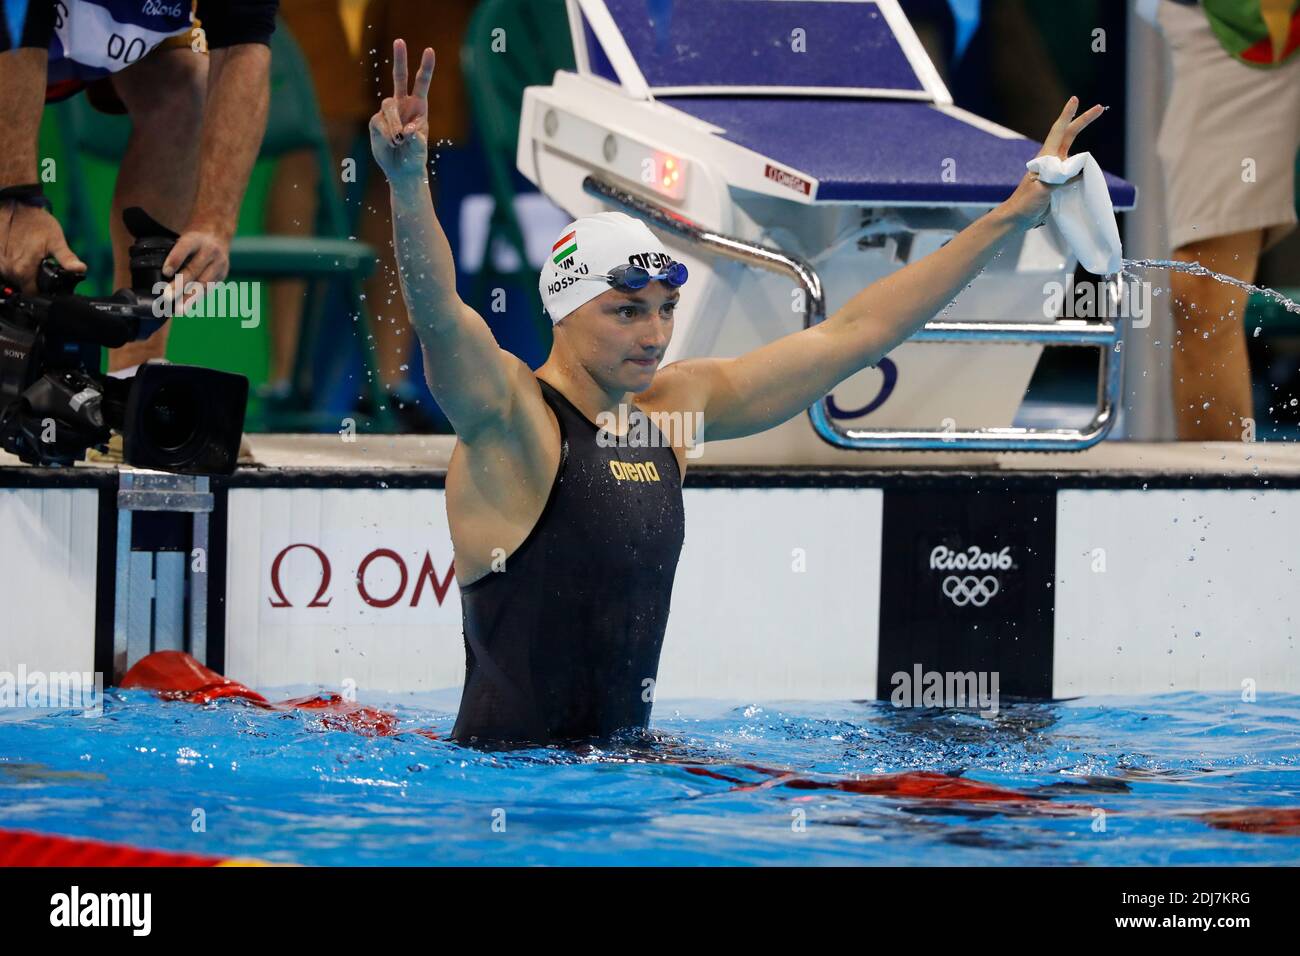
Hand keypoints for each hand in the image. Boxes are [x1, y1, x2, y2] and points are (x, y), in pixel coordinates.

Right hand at [0, 203, 85, 292]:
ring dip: (21, 270)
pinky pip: (4, 265)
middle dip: (32, 278)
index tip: (47, 281)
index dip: (42, 289)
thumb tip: (80, 269)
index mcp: (22, 270)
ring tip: (29, 254)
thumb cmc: (35, 221)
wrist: (14, 205)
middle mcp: (7, 269)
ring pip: (12, 276)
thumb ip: (67, 259)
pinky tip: (18, 250)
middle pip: (22, 285)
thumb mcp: (56, 241)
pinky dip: (12, 261)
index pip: (32, 293)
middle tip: (39, 262)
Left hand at [161, 228, 230, 312]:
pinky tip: (186, 308)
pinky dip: (196, 300)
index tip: (165, 272)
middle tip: (167, 296)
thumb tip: (157, 275)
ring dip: (190, 298)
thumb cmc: (193, 242)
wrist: (218, 238)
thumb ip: (173, 253)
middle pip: (194, 269)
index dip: (175, 259)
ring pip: (203, 283)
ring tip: (179, 310)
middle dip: (180, 284)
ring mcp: (219, 264)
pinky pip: (208, 290)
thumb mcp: (184, 239)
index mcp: (195, 239)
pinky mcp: (222, 275)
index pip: (184, 248)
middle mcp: (209, 251)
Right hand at [369, 39, 434, 184]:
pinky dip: (386, 134)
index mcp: (419, 107)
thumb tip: (406, 130)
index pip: (422, 83)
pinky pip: (379, 122)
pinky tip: (391, 143)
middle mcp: (403, 105)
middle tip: (400, 40)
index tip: (429, 50)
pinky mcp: (376, 122)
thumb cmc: (415, 158)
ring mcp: (389, 112)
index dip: (426, 67)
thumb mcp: (420, 150)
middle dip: (400, 59)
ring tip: (398, 140)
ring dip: (394, 123)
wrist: (401, 170)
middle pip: (399, 77)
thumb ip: (416, 139)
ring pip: (388, 106)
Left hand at [1001, 96, 1104, 230]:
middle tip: (1099, 108)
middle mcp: (1051, 161)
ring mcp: (1055, 171)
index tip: (1075, 99)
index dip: (1067, 115)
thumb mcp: (1041, 189)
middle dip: (1084, 121)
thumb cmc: (1025, 202)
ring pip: (1074, 153)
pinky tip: (1090, 169)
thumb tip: (1072, 168)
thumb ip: (1056, 177)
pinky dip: (1084, 167)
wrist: (1018, 218)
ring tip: (1095, 145)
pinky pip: (1074, 170)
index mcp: (1045, 158)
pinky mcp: (1058, 182)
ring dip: (1086, 145)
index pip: (1058, 131)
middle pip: (1070, 135)